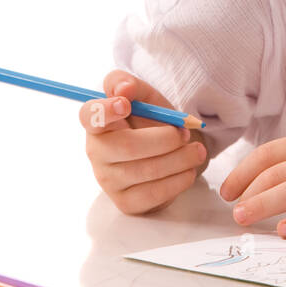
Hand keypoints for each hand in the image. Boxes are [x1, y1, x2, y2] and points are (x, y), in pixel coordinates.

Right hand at [80, 69, 208, 214]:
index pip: (89, 116)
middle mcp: (97, 152)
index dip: (104, 111)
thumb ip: (130, 84)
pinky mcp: (126, 202)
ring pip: (146, 170)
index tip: (125, 105)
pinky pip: (154, 194)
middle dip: (165, 139)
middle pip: (127, 146)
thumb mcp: (145, 96)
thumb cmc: (152, 121)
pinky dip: (178, 180)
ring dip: (180, 159)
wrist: (170, 151)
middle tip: (185, 133)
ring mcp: (108, 180)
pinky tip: (188, 170)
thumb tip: (123, 89)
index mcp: (98, 123)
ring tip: (196, 151)